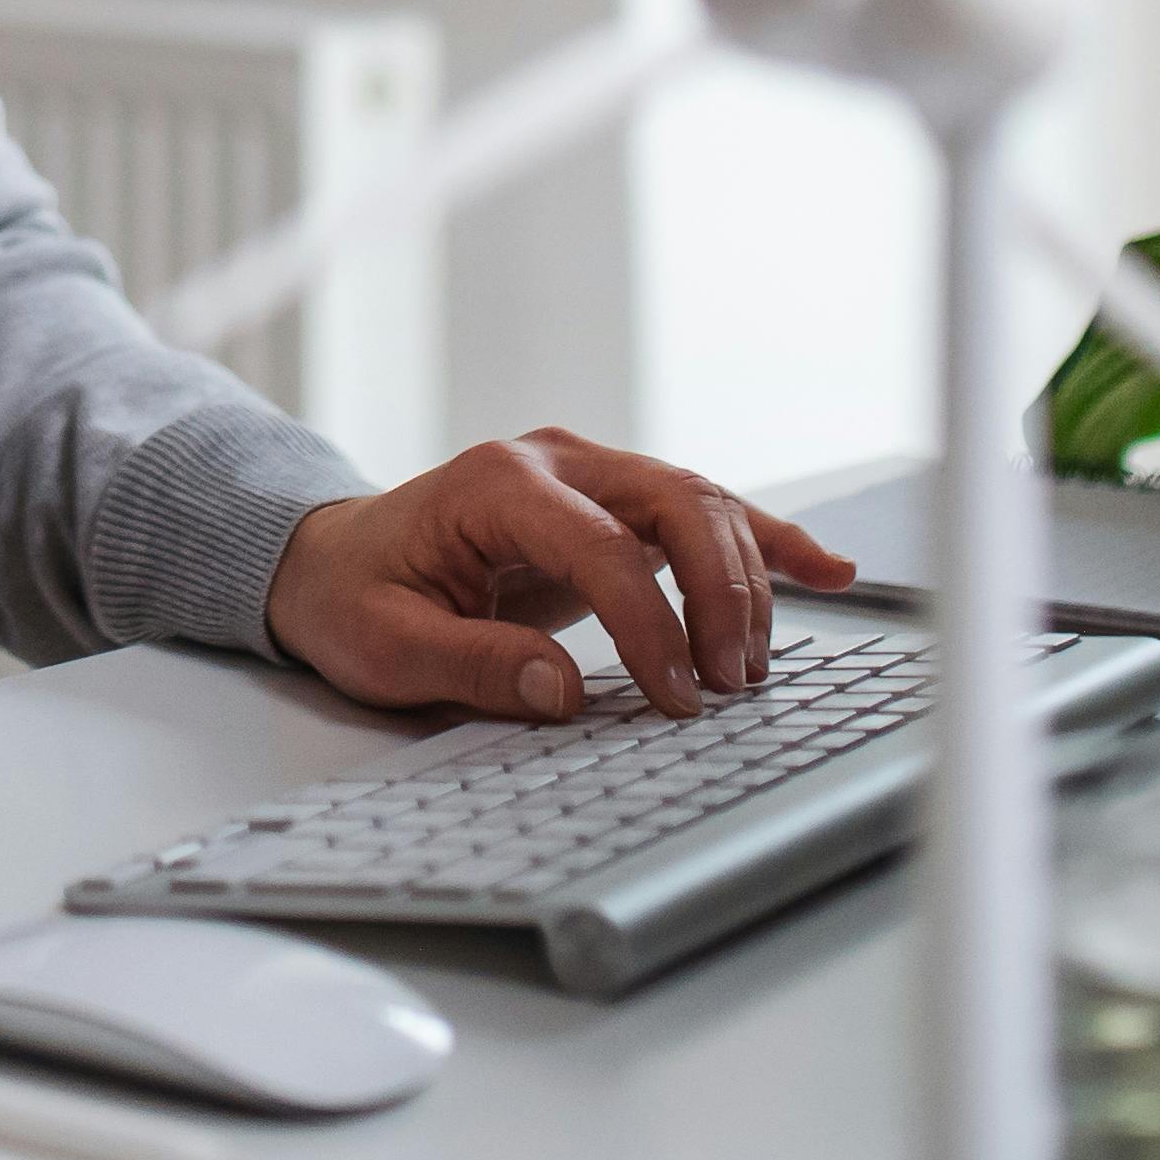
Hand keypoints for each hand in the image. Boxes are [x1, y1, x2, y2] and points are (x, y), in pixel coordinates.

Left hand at [260, 428, 855, 721]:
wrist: (333, 561)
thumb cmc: (354, 599)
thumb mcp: (383, 646)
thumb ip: (469, 665)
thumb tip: (563, 691)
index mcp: (497, 484)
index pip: (603, 545)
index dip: (651, 623)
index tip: (674, 696)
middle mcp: (555, 463)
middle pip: (674, 502)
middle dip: (720, 592)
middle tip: (729, 685)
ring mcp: (591, 476)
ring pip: (701, 504)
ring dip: (745, 581)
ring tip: (753, 669)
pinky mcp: (615, 505)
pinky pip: (704, 514)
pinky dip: (766, 541)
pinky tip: (826, 568)